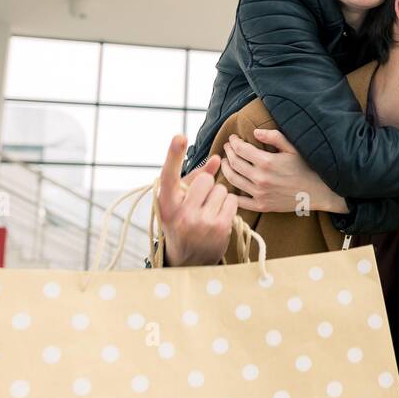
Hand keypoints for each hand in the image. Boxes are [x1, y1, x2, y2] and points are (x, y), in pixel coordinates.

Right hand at [158, 135, 240, 267]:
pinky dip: (228, 205)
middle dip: (206, 186)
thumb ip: (196, 178)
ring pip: (220, 189)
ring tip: (208, 211)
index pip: (168, 176)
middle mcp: (181, 214)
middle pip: (204, 180)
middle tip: (199, 202)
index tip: (179, 136)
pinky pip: (231, 200)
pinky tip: (218, 216)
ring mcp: (201, 223)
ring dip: (218, 197)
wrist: (189, 261)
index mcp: (166, 206)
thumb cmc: (183, 224)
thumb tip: (218, 158)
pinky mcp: (220, 228)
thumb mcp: (180, 203)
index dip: (173, 155)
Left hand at [220, 129, 347, 214]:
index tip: (232, 138)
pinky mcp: (261, 206)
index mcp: (266, 162)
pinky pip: (239, 201)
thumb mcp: (293, 148)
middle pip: (234, 163)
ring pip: (233, 180)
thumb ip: (274, 137)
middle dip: (228, 152)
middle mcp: (260, 178)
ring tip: (225, 162)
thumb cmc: (307, 168)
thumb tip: (255, 132)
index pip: (240, 149)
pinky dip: (230, 193)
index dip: (233, 142)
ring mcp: (259, 194)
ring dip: (225, 169)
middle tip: (227, 147)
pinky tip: (228, 185)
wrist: (318, 192)